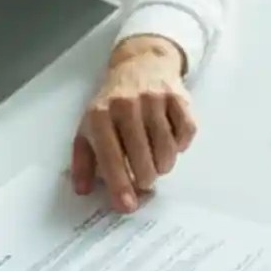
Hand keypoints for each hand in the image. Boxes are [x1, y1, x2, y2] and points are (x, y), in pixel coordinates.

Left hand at [71, 36, 197, 212]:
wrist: (140, 64)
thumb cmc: (112, 103)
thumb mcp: (89, 127)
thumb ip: (84, 161)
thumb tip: (83, 191)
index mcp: (100, 115)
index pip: (110, 157)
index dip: (119, 185)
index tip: (127, 206)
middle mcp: (127, 105)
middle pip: (142, 159)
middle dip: (145, 178)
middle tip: (144, 178)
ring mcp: (154, 99)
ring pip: (166, 150)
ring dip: (164, 164)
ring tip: (156, 161)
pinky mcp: (178, 97)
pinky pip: (186, 133)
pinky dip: (181, 145)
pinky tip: (171, 141)